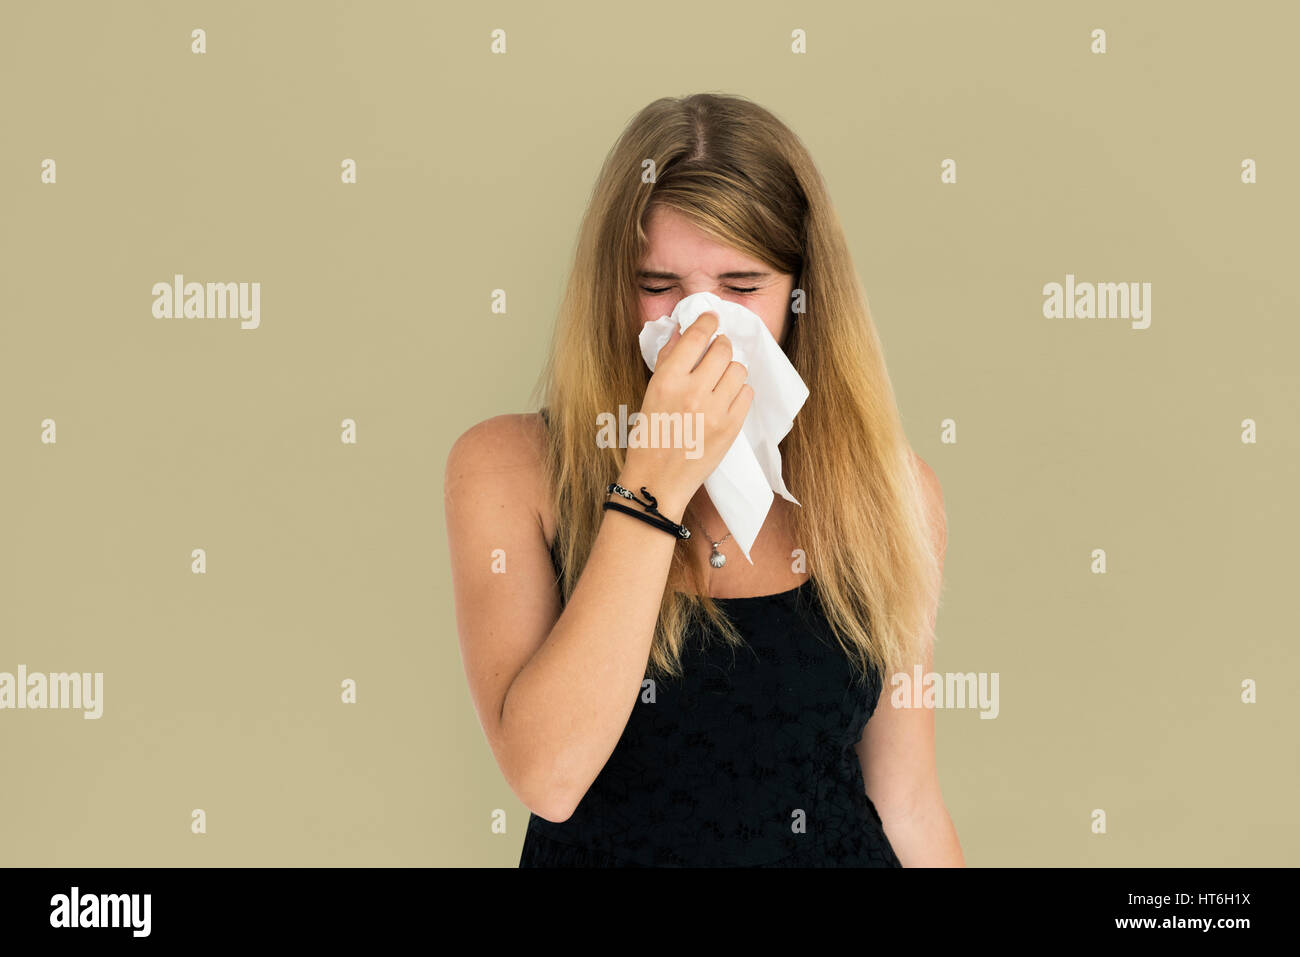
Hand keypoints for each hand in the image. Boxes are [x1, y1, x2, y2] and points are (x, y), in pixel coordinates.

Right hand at [619, 311, 752, 520]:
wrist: (658, 481)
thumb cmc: (649, 437)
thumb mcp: (650, 394)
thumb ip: (667, 360)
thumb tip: (682, 331)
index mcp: (667, 380)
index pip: (696, 336)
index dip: (707, 321)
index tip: (712, 318)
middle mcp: (693, 392)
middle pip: (723, 349)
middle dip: (720, 347)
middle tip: (715, 354)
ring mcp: (715, 411)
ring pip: (739, 370)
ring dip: (731, 370)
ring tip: (720, 380)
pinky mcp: (731, 428)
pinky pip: (746, 393)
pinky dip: (739, 392)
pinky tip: (725, 399)